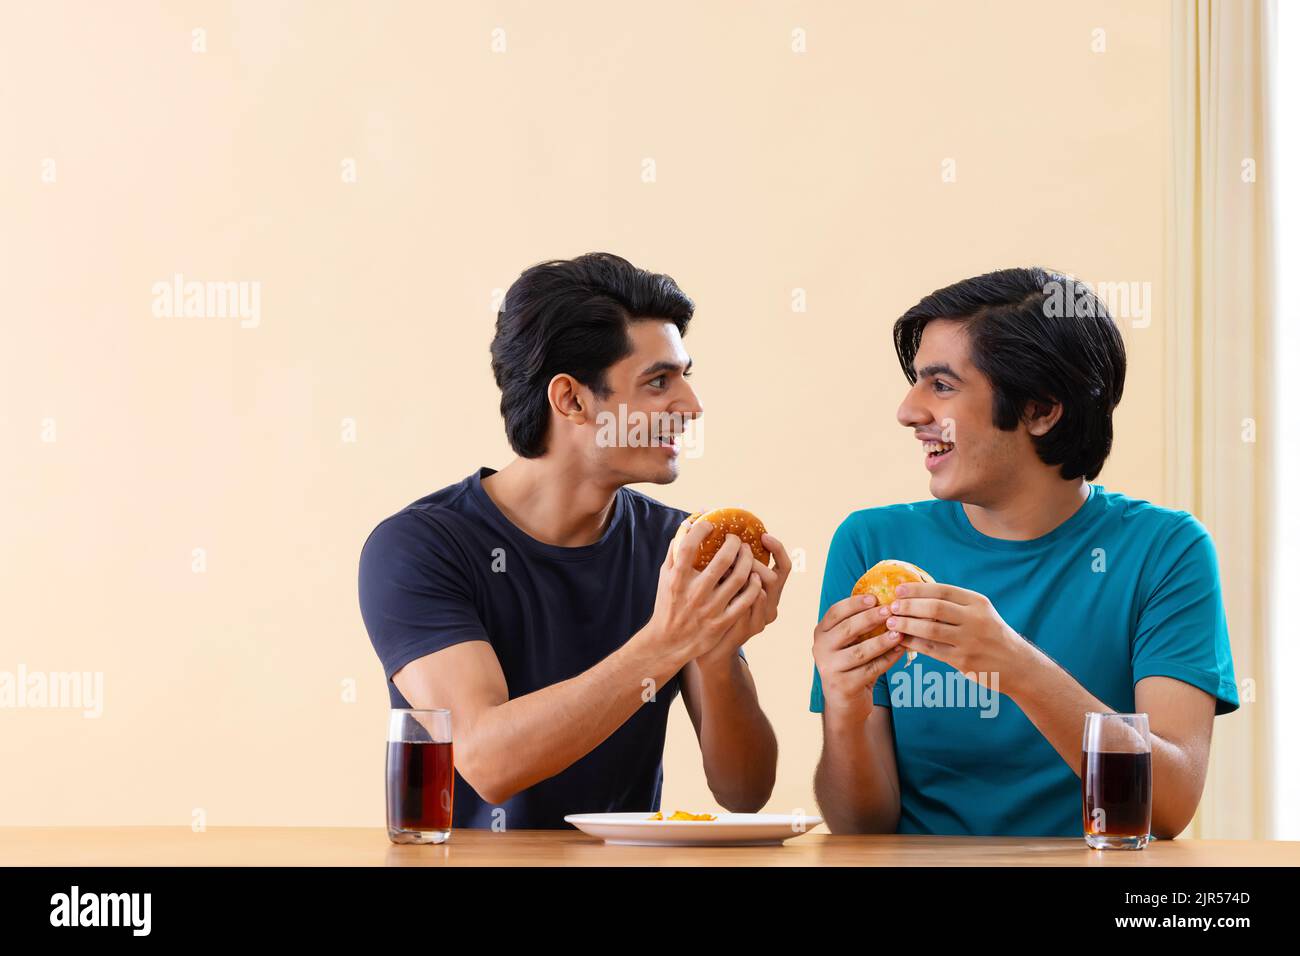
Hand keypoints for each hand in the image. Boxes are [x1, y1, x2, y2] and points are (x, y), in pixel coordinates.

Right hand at [644, 518, 763, 667]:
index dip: (701, 529)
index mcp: (677, 579)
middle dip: (734, 543)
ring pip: (739, 577)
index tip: (710, 524)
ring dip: (747, 560)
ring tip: (747, 553)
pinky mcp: (721, 622)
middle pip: (723, 559)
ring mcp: (710, 608)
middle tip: (736, 539)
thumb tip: (688, 524)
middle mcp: (694, 592)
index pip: (689, 546)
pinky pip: (745, 599)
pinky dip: (753, 585)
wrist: (668, 642)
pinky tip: (753, 576)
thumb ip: (675, 551)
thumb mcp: (665, 576)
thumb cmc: (668, 603)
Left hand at [696, 532, 792, 672]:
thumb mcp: (727, 583)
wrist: (708, 644)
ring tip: (727, 568)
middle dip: (754, 562)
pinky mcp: (750, 629)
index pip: (784, 566)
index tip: (764, 536)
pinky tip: (729, 586)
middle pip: (774, 576)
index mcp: (769, 590)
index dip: (778, 549)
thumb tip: (724, 535)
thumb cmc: (715, 607)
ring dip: (746, 575)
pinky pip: (751, 608)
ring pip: (763, 590)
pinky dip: (741, 594)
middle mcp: (772, 604)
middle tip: (736, 554)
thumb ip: (732, 563)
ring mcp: (763, 618)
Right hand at [812, 592, 906, 720]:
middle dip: (870, 618)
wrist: (845, 702)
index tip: (875, 597)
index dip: (854, 603)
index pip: (835, 612)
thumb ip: (859, 625)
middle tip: (891, 610)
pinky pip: (870, 670)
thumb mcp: (848, 643)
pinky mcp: (843, 685)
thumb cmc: (851, 664)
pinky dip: (888, 659)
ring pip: (859, 651)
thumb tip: (887, 601)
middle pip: (847, 629)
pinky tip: (900, 651)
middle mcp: (820, 649)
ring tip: (899, 632)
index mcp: (821, 633)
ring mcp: (829, 668)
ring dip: (882, 641)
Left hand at [884, 583, 1031, 690]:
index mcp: (978, 603)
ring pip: (930, 629)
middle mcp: (976, 620)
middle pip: (934, 608)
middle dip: (909, 606)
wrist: (1016, 665)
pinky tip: (901, 639)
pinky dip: (913, 643)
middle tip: (892, 606)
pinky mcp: (963, 660)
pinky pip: (931, 650)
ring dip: (906, 625)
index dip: (918, 589)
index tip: (899, 589)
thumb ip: (956, 604)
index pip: (943, 590)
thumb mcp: (981, 612)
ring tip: (891, 622)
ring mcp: (970, 641)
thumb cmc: (992, 635)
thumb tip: (917, 594)